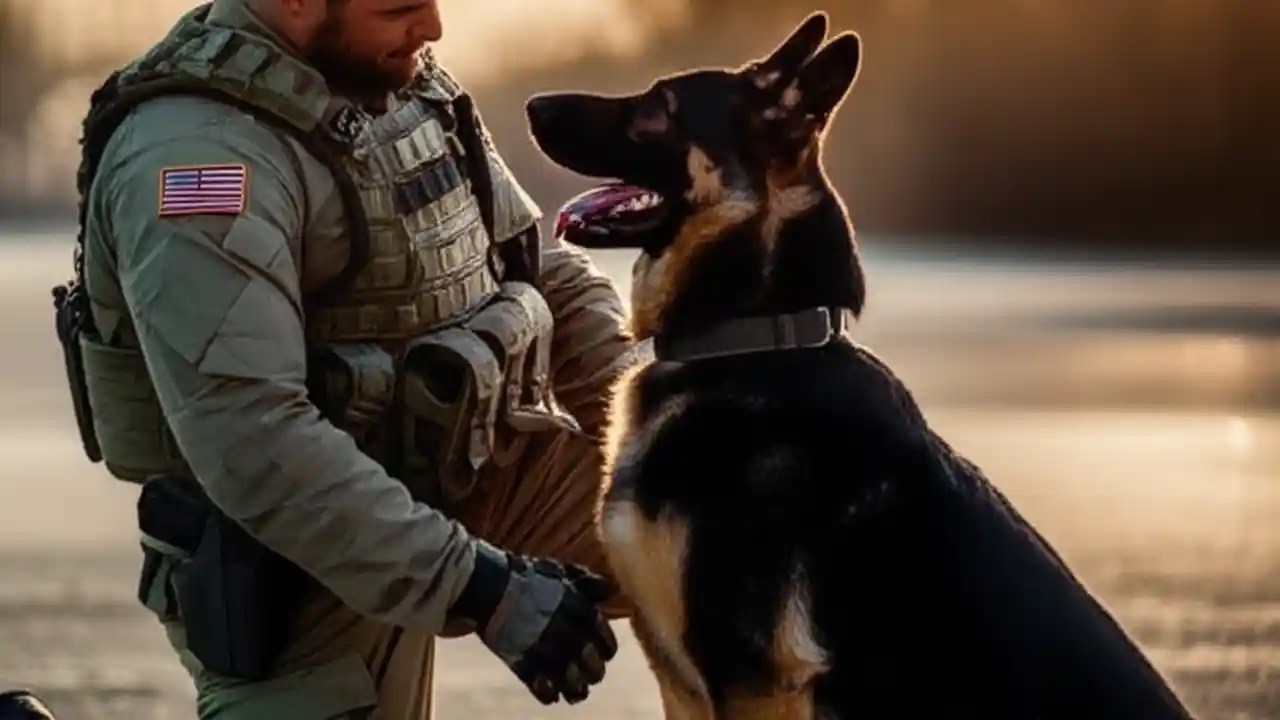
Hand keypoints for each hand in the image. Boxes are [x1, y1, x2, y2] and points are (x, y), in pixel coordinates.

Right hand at [449, 541, 618, 704]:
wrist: (491, 585)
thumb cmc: (528, 576)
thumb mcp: (562, 571)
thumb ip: (588, 583)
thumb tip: (610, 590)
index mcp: (582, 614)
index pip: (607, 644)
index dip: (606, 650)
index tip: (603, 652)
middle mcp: (570, 636)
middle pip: (594, 669)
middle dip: (593, 672)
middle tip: (589, 672)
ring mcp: (548, 653)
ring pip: (573, 685)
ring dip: (576, 689)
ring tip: (576, 691)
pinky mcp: (525, 665)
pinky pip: (545, 690)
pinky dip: (550, 694)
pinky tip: (551, 694)